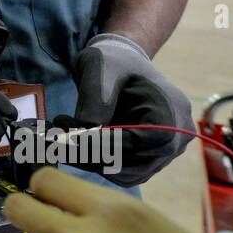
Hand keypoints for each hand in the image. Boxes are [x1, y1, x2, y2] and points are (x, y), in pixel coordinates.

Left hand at [56, 33, 193, 185]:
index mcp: (172, 108)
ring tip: (61, 136)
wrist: (119, 64)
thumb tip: (87, 131)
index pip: (146, 140)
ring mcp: (163, 151)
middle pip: (137, 162)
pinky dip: (94, 162)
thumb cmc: (112, 59)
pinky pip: (121, 172)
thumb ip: (95, 97)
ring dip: (89, 161)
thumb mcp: (100, 66)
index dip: (109, 144)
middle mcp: (176, 135)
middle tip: (56, 140)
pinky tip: (73, 143)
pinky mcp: (146, 159)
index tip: (73, 138)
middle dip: (93, 154)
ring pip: (126, 173)